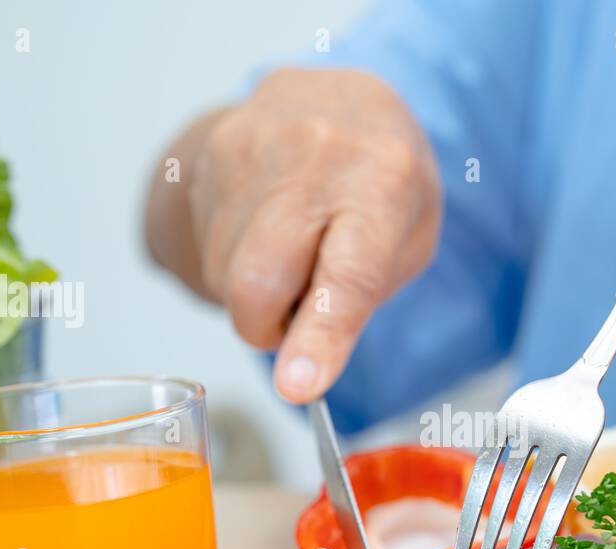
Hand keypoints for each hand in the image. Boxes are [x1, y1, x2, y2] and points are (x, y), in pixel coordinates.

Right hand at [152, 68, 440, 401]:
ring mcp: (251, 145)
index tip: (299, 386)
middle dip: (268, 327)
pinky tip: (264, 227)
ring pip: (224, 275)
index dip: (320, 335)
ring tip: (291, 250)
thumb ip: (363, 298)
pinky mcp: (208, 150)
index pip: (346, 273)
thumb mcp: (411, 237)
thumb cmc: (384, 182)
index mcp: (383, 177)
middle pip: (258, 282)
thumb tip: (302, 367)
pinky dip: (231, 262)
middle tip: (296, 315)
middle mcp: (314, 153)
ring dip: (254, 293)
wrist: (339, 95)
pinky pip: (204, 248)